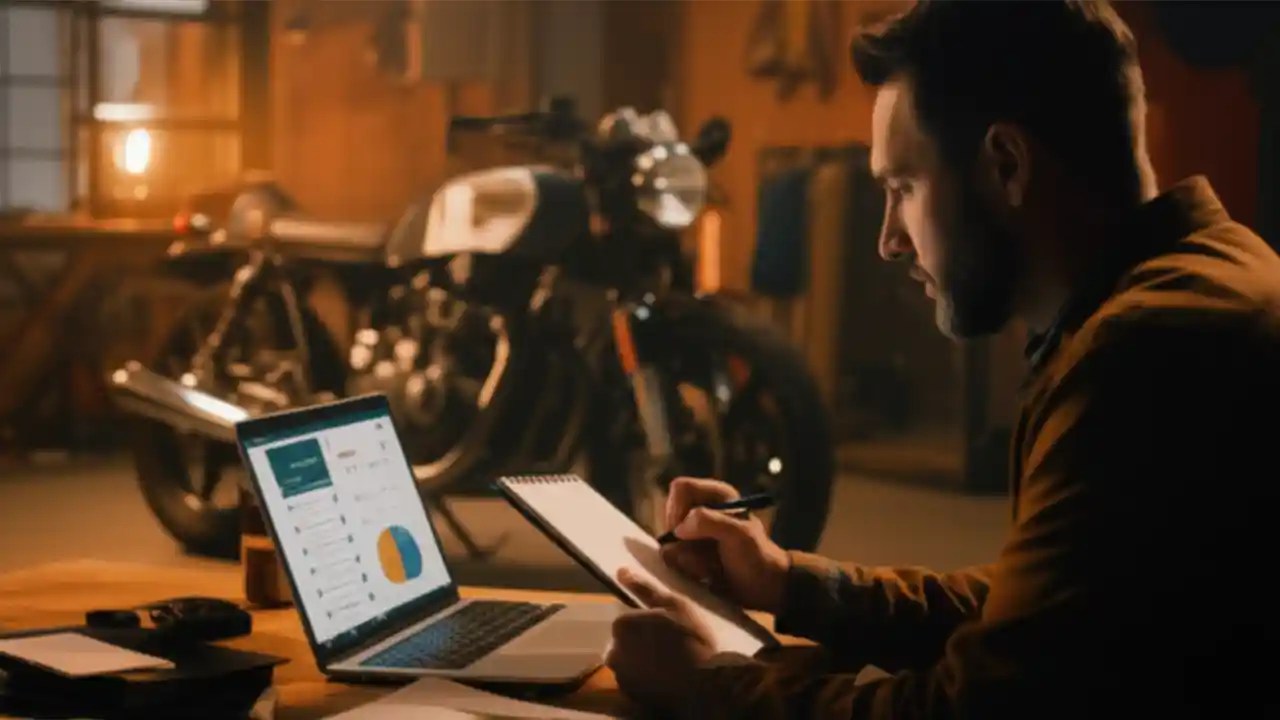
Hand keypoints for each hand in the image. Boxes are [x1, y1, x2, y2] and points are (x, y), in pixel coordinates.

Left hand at [607, 568, 715, 714]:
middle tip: (669, 644)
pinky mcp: (631, 694)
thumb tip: (620, 570)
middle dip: (641, 641)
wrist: (705, 683)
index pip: (628, 619)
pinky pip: (635, 680)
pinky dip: (646, 677)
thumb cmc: (690, 637)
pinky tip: (666, 676)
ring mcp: (621, 675)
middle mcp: (613, 651)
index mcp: (621, 625)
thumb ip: (644, 588)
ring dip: (642, 659)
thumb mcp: (673, 604)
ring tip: (669, 661)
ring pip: (629, 661)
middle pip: (626, 641)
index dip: (648, 623)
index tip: (667, 628)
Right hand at [660, 477, 790, 612]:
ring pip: (668, 541)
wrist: (764, 588)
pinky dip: (687, 569)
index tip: (688, 531)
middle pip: (670, 516)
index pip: (680, 488)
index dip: (679, 508)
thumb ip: (708, 522)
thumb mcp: (738, 534)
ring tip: (710, 567)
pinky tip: (706, 574)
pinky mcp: (689, 553)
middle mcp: (701, 509)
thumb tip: (678, 529)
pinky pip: (672, 558)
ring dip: (687, 559)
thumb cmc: (756, 556)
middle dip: (683, 540)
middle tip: (704, 554)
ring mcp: (693, 533)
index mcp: (715, 494)